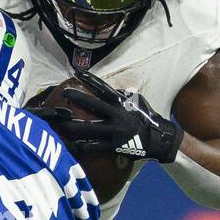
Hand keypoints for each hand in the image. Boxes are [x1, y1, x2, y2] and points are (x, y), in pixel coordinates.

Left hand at [54, 69, 180, 163]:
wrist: (158, 139)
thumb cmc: (146, 119)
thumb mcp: (137, 102)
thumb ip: (122, 97)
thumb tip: (110, 91)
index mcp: (122, 104)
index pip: (104, 89)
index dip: (91, 80)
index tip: (78, 73)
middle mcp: (117, 115)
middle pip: (94, 105)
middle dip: (79, 98)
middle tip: (65, 94)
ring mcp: (115, 131)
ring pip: (91, 128)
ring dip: (75, 126)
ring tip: (61, 124)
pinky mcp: (115, 146)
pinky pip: (96, 147)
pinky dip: (85, 147)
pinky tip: (74, 146)